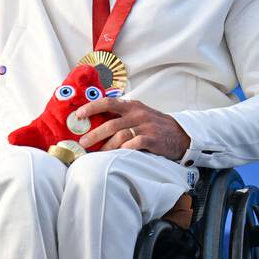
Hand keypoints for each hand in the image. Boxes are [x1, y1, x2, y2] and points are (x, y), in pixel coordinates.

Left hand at [74, 97, 191, 160]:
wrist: (180, 135)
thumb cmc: (154, 125)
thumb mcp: (139, 114)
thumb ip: (122, 115)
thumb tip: (96, 121)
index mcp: (132, 106)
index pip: (108, 103)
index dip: (92, 107)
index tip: (79, 114)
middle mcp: (138, 114)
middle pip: (111, 123)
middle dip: (94, 134)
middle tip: (83, 142)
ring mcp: (145, 127)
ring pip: (120, 136)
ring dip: (106, 146)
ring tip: (97, 154)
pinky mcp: (152, 140)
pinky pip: (134, 144)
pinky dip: (124, 150)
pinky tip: (117, 155)